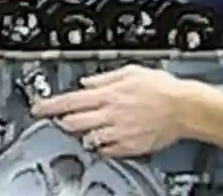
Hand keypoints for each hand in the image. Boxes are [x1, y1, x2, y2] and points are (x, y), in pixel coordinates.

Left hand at [30, 65, 191, 157]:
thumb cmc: (162, 87)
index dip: (49, 106)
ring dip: (81, 134)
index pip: (69, 101)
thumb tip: (86, 81)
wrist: (184, 108)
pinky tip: (104, 139)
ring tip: (84, 128)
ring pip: (87, 139)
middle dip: (62, 122)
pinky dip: (100, 146)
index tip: (37, 109)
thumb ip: (105, 76)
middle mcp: (109, 115)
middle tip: (58, 120)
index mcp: (107, 94)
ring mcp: (118, 133)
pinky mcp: (129, 147)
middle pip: (73, 123)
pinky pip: (106, 151)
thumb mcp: (130, 71)